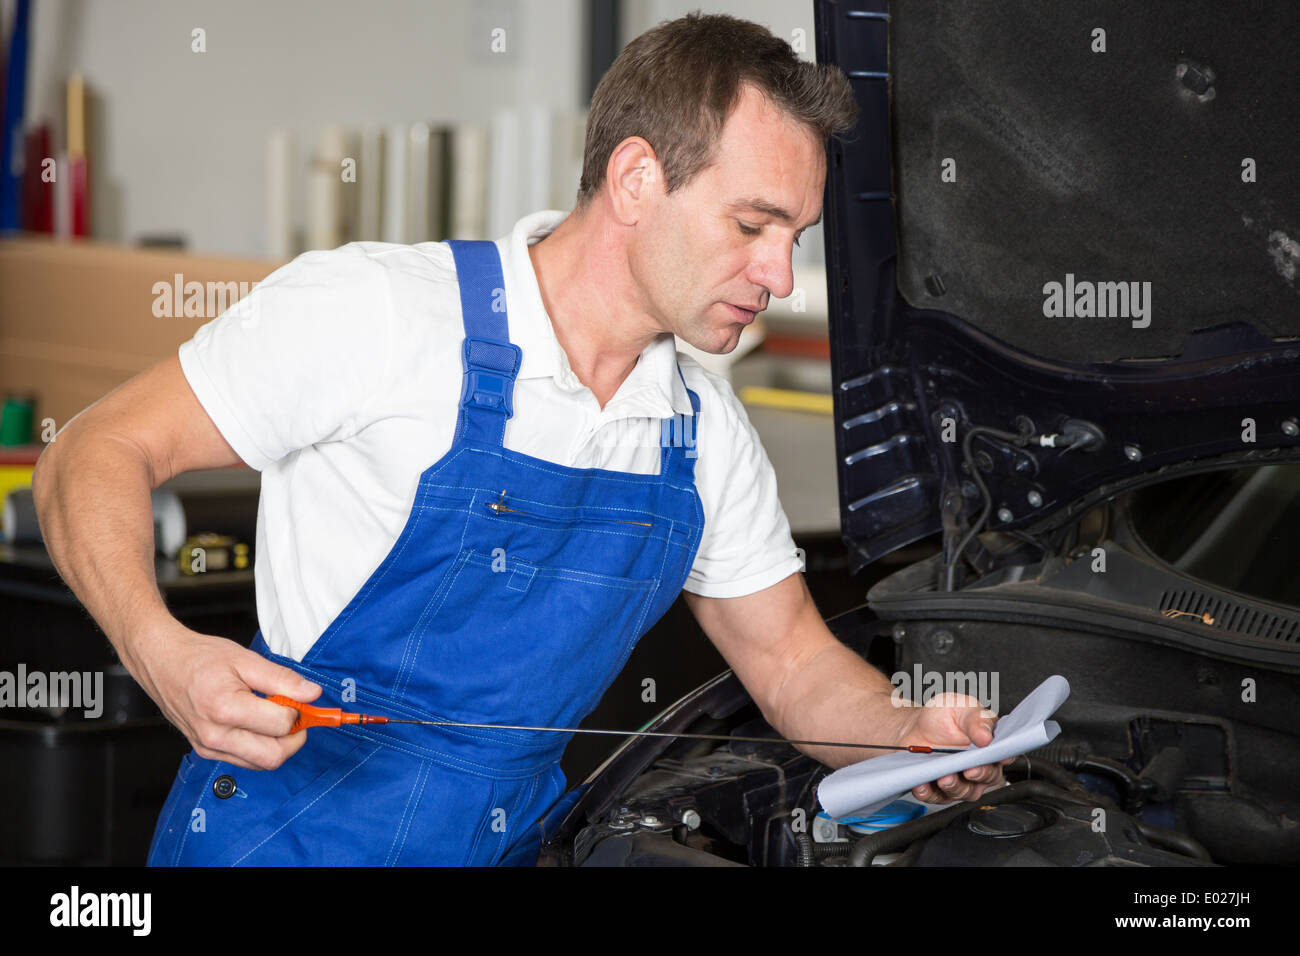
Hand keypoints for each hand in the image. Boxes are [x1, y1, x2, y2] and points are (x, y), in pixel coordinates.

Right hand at [131, 619, 321, 770]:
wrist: (162, 663)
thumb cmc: (200, 658)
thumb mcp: (246, 660)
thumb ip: (282, 679)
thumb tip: (313, 694)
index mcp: (225, 709)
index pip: (282, 725)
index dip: (299, 712)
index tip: (301, 699)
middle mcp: (215, 735)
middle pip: (273, 756)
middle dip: (294, 738)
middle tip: (296, 715)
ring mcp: (208, 747)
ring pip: (261, 764)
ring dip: (278, 745)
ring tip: (275, 716)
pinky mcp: (206, 751)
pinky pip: (245, 761)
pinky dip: (260, 747)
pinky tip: (258, 724)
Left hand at [897, 691, 1012, 804]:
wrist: (915, 726)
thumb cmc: (942, 717)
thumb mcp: (961, 708)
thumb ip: (976, 720)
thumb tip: (986, 736)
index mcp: (989, 745)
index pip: (1003, 754)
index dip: (1002, 758)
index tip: (996, 758)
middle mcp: (979, 766)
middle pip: (988, 777)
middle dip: (979, 775)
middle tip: (969, 770)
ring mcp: (960, 780)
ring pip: (965, 791)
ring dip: (955, 786)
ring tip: (944, 777)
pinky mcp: (940, 789)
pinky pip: (936, 796)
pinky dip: (929, 792)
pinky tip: (922, 784)